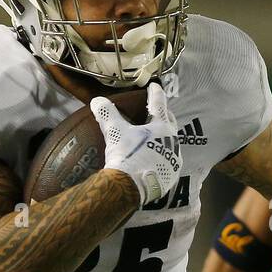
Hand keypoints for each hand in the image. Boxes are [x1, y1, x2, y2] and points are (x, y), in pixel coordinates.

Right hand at [92, 82, 181, 207]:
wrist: (132, 186)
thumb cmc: (126, 155)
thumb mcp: (115, 132)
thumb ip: (107, 114)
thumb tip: (97, 100)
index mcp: (161, 127)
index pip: (158, 104)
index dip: (155, 93)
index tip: (155, 86)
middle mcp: (172, 141)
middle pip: (170, 122)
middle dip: (165, 114)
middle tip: (158, 111)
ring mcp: (174, 159)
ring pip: (172, 143)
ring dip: (165, 137)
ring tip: (158, 137)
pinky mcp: (172, 175)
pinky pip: (169, 161)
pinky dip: (164, 156)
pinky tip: (158, 159)